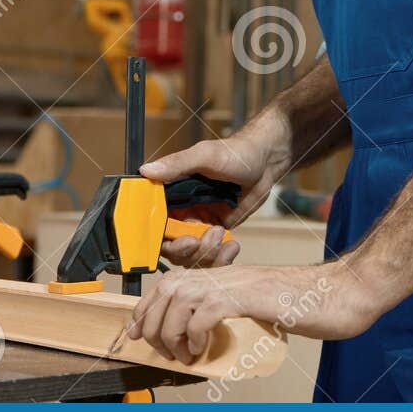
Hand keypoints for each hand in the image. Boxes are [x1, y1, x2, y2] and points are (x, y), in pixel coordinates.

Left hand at [123, 261, 382, 365]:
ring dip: (170, 329)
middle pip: (168, 286)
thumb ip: (237, 313)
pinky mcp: (250, 296)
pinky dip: (194, 333)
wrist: (340, 294)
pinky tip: (201, 350)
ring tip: (180, 353)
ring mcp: (238, 283)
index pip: (172, 279)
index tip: (137, 330)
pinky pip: (206, 311)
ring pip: (181, 297)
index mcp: (227, 276)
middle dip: (150, 319)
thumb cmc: (307, 304)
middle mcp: (227, 275)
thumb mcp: (260, 307)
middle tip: (155, 347)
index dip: (147, 305)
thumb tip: (210, 338)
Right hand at [139, 110, 290, 265]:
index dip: (161, 239)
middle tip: (198, 241)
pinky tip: (232, 246)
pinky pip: (212, 256)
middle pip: (171, 247)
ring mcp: (200, 224)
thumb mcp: (205, 156)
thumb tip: (146, 170)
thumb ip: (177, 165)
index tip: (179, 239)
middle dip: (185, 251)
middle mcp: (182, 212)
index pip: (155, 224)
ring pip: (192, 256)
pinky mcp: (217, 232)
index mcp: (171, 195)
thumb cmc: (235, 153)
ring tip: (221, 236)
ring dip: (206, 254)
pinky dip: (221, 258)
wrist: (265, 162)